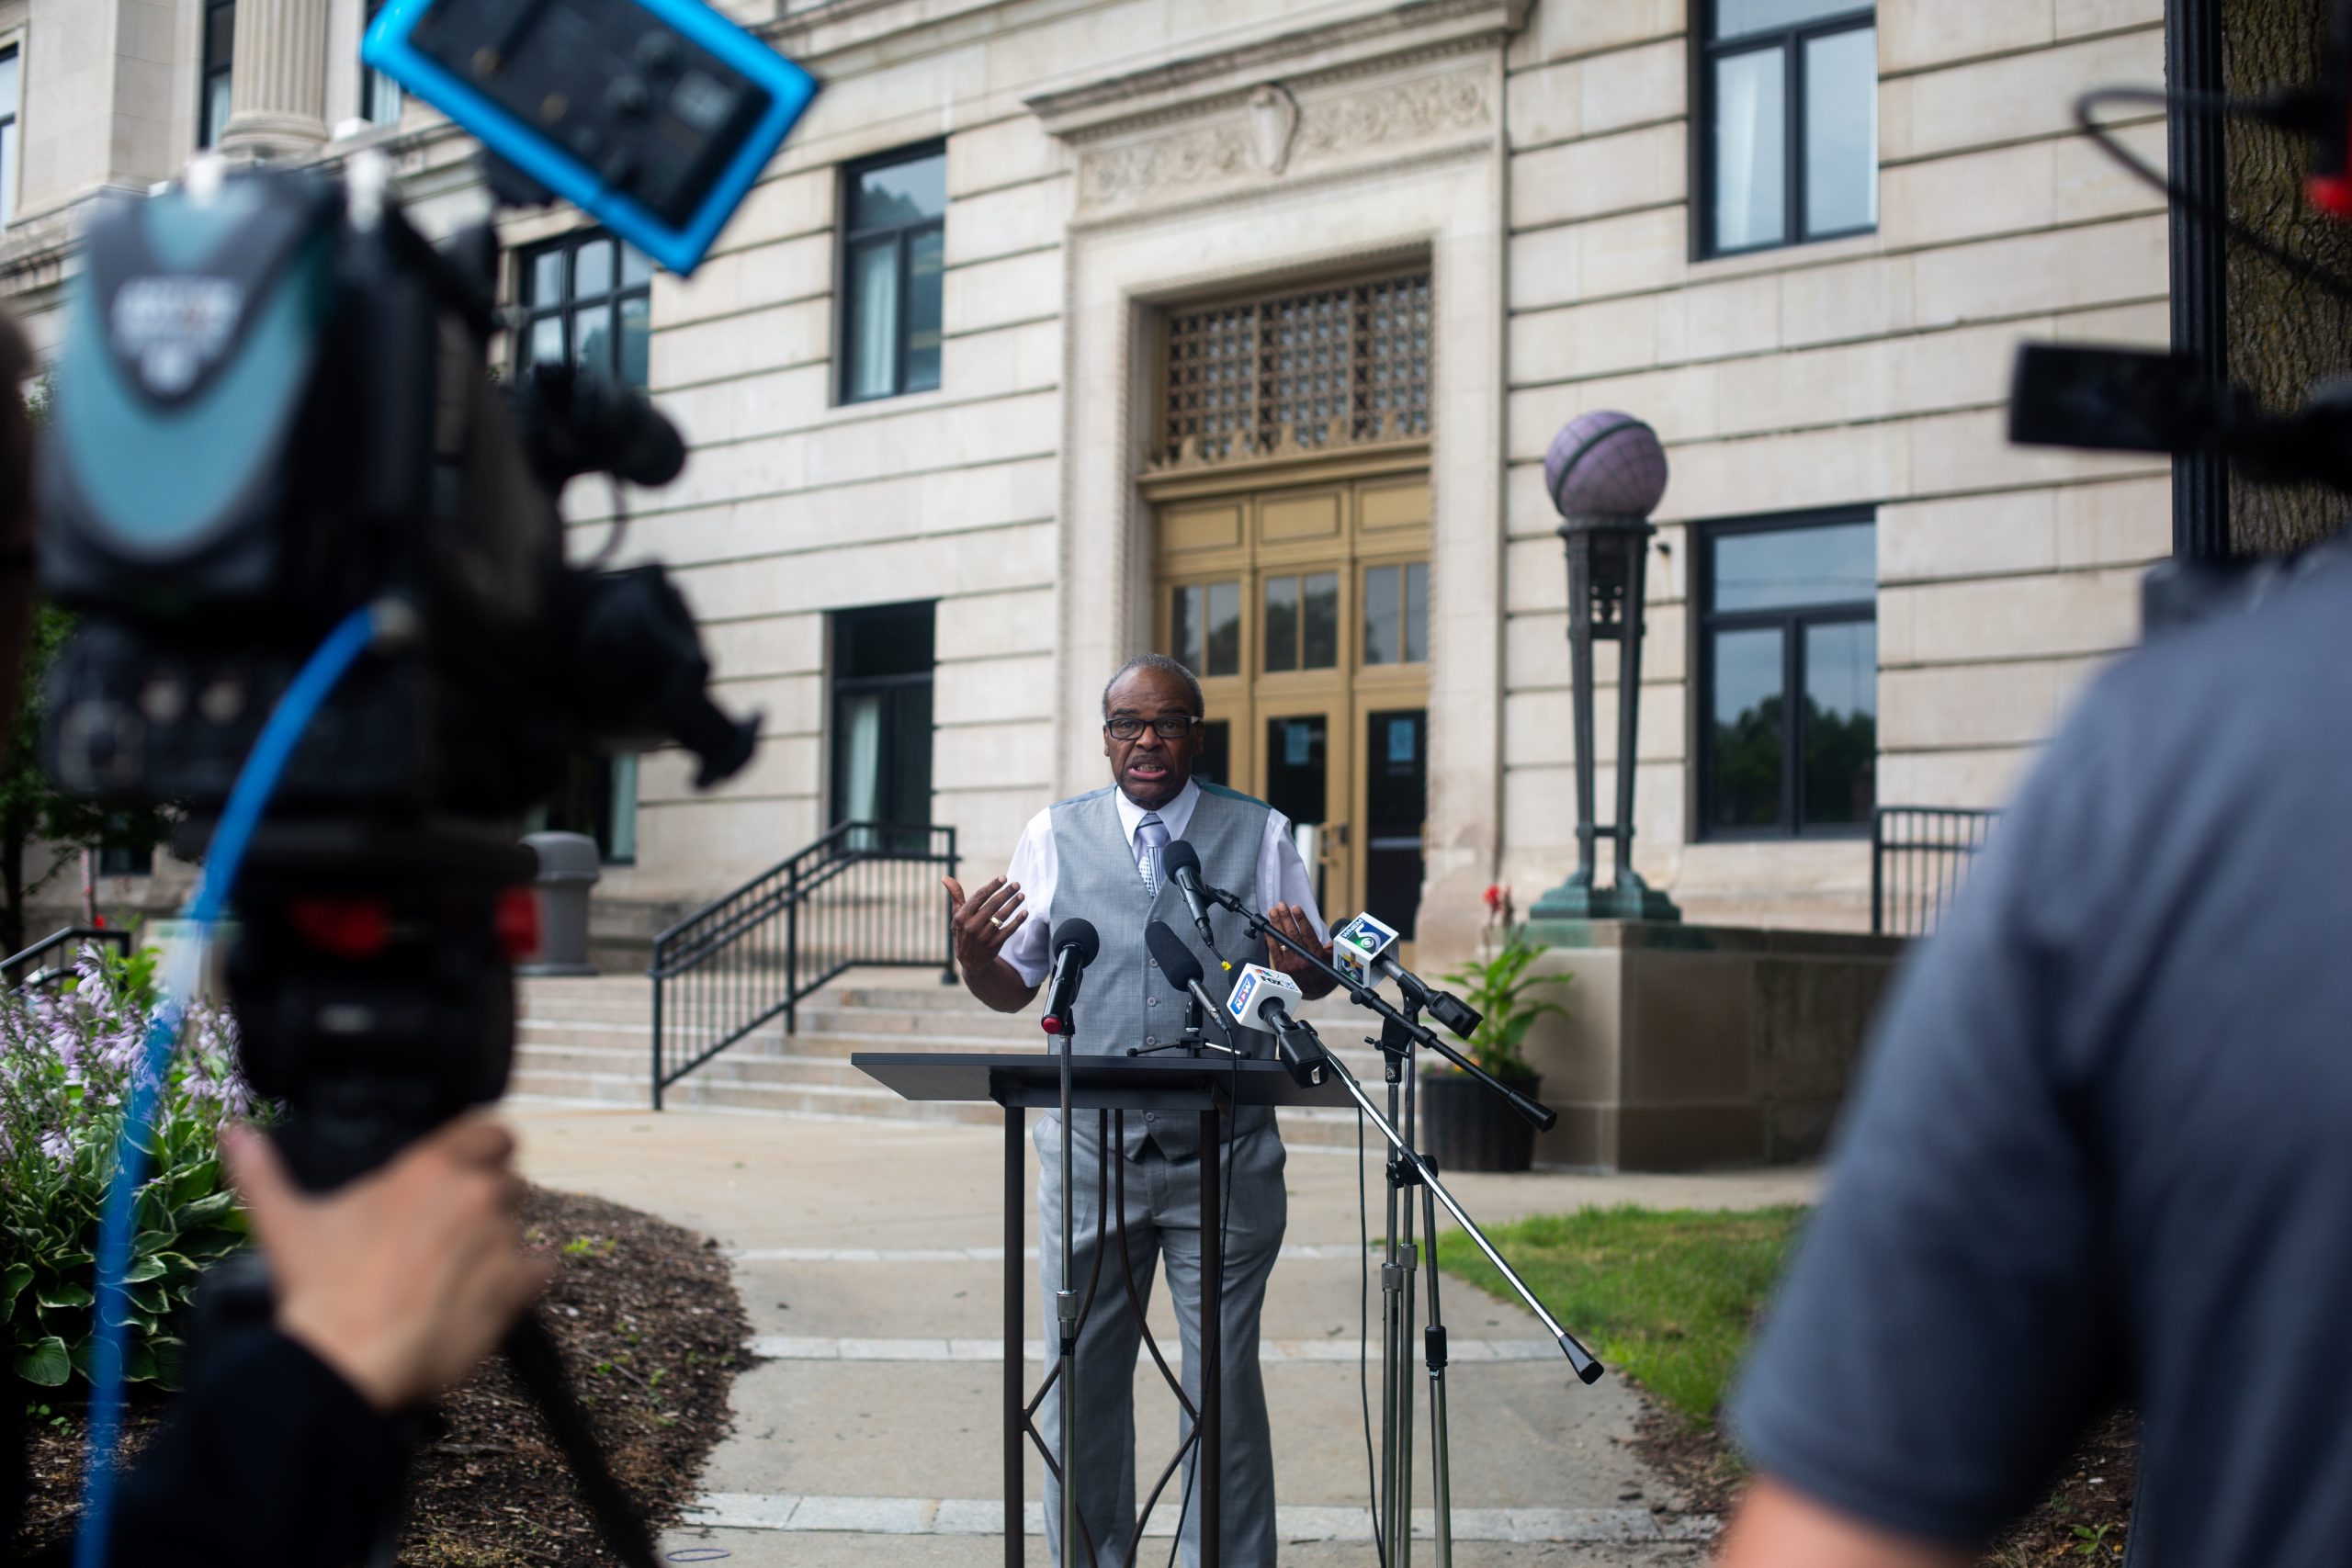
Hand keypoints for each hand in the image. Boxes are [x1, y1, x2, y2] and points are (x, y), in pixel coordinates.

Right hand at [224, 1118, 552, 1412]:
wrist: (343, 1363)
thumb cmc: (318, 1294)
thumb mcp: (284, 1223)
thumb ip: (261, 1172)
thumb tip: (233, 1135)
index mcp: (427, 1167)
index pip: (489, 1130)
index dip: (483, 1148)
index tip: (466, 1170)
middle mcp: (472, 1192)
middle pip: (507, 1180)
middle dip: (485, 1202)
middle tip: (448, 1236)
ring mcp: (499, 1237)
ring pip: (520, 1225)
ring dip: (498, 1243)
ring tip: (456, 1275)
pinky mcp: (516, 1283)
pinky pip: (544, 1265)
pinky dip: (528, 1276)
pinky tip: (496, 1291)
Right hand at [943, 875, 1028, 979]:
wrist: (969, 960)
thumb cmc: (964, 931)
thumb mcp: (957, 916)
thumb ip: (955, 896)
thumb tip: (946, 877)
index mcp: (962, 916)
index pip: (979, 896)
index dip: (992, 886)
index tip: (1004, 878)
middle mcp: (972, 926)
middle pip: (993, 905)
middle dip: (1006, 893)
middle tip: (1017, 884)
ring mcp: (983, 936)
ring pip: (1002, 916)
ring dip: (1013, 904)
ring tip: (1022, 895)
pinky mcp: (994, 945)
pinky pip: (1008, 930)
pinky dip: (1018, 921)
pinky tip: (1025, 912)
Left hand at [1265, 903, 1332, 983]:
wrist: (1315, 992)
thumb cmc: (1324, 972)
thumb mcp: (1332, 959)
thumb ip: (1330, 946)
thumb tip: (1333, 934)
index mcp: (1317, 955)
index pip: (1308, 934)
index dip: (1301, 920)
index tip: (1296, 908)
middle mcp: (1303, 960)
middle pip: (1292, 935)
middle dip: (1286, 918)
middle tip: (1281, 905)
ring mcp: (1291, 965)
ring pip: (1282, 941)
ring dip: (1276, 924)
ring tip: (1273, 911)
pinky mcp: (1281, 968)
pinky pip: (1274, 950)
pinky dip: (1270, 938)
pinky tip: (1268, 927)